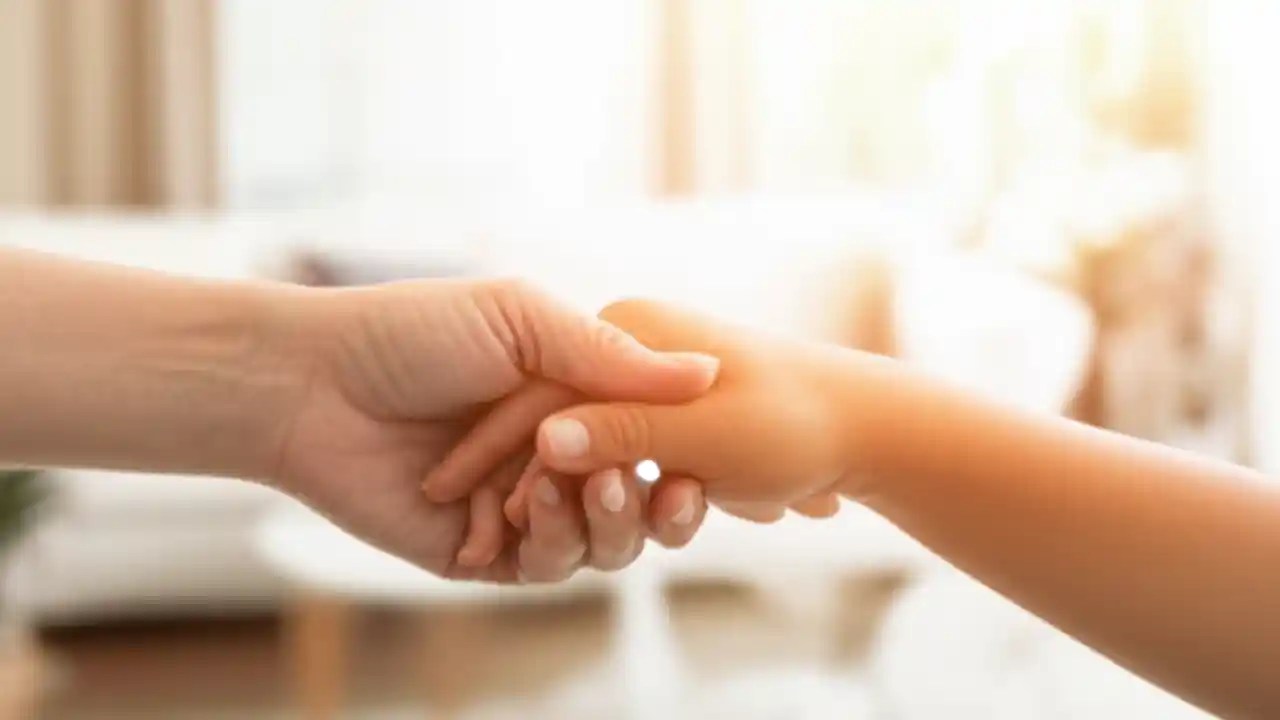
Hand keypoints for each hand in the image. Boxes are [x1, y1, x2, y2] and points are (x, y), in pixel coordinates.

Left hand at [424, 300, 851, 545]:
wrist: (312, 385)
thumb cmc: (415, 334)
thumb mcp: (525, 323)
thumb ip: (615, 359)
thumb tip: (710, 373)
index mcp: (570, 402)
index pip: (653, 440)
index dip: (688, 457)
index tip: (714, 461)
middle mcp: (552, 459)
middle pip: (639, 504)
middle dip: (661, 502)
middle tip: (673, 491)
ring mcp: (518, 508)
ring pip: (601, 543)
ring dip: (606, 520)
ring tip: (591, 487)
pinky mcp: (480, 553)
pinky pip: (543, 565)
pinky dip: (547, 539)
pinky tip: (521, 508)